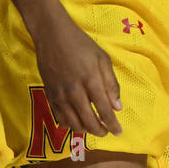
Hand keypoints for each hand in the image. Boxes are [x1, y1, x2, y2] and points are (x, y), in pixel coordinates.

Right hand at [30, 10, 122, 138]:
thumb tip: (117, 107)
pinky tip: (77, 121)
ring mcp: (60, 95)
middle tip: (106, 131)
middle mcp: (75, 92)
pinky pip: (60, 118)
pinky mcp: (50, 95)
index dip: (112, 124)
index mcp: (91, 81)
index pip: (104, 110)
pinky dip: (70, 124)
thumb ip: (111, 84)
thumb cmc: (81, 44)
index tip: (118, 132)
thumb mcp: (102, 59)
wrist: (52, 36)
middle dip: (100, 130)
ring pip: (73, 123)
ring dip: (85, 129)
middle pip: (89, 121)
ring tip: (93, 127)